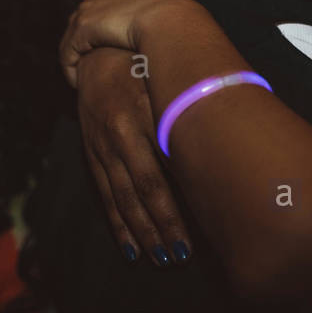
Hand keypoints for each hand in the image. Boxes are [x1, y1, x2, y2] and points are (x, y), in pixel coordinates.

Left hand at [59, 0, 181, 86]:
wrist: (169, 21)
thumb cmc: (177, 24)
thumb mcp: (171, 21)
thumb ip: (164, 27)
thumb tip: (178, 39)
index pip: (102, 12)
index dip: (103, 32)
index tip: (107, 52)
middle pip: (82, 25)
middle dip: (85, 47)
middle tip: (91, 70)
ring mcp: (89, 11)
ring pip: (72, 41)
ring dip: (77, 61)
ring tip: (84, 81)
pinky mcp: (82, 28)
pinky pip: (68, 54)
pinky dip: (71, 70)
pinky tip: (78, 84)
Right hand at [76, 48, 192, 264]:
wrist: (98, 52)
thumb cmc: (148, 67)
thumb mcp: (170, 85)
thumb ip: (190, 119)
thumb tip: (220, 156)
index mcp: (145, 116)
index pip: (162, 173)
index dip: (176, 209)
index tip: (195, 236)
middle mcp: (120, 134)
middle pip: (144, 192)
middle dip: (162, 228)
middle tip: (179, 258)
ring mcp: (102, 146)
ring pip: (124, 199)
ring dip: (142, 233)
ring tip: (161, 260)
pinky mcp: (91, 153)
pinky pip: (105, 195)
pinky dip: (118, 225)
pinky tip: (131, 249)